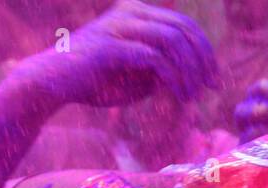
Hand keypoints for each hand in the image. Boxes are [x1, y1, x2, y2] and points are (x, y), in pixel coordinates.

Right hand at [32, 0, 216, 108]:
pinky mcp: (112, 46)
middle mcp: (129, 12)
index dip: (205, 51)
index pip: (183, 24)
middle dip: (203, 60)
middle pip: (183, 29)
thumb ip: (162, 71)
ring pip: (173, 41)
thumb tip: (195, 78)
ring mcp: (120, 26)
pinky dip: (174, 79)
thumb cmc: (95, 82)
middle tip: (212, 88)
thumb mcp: (137, 76)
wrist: (52, 84)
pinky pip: (155, 59)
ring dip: (190, 71)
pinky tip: (180, 96)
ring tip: (193, 96)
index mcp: (136, 12)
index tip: (215, 79)